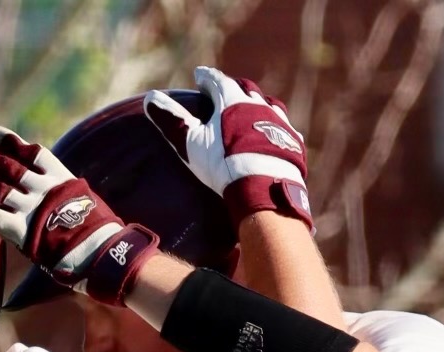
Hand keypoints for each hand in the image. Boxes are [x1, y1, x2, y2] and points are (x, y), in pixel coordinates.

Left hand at [0, 126, 162, 305]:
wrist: (106, 252)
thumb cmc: (100, 233)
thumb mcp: (84, 203)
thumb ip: (65, 196)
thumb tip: (58, 200)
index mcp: (60, 177)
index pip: (29, 152)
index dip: (7, 141)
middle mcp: (43, 188)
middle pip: (5, 166)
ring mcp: (32, 208)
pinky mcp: (25, 231)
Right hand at [144, 68, 310, 228]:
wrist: (263, 185)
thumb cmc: (222, 162)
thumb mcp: (191, 142)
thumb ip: (171, 119)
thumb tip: (150, 97)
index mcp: (232, 99)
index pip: (216, 80)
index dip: (206, 77)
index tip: (199, 75)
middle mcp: (259, 104)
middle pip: (245, 88)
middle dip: (232, 86)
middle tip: (224, 87)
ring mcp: (279, 122)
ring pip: (269, 104)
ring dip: (258, 102)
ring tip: (253, 106)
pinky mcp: (293, 141)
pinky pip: (285, 128)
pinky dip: (276, 126)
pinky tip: (276, 132)